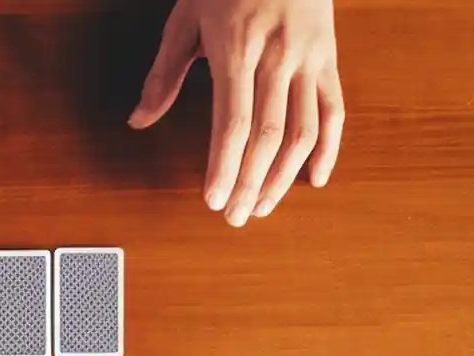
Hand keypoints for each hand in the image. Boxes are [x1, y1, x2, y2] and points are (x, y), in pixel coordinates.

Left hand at [129, 0, 343, 226]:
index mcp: (237, 49)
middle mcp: (278, 58)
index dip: (224, 166)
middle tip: (235, 218)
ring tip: (262, 206)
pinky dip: (328, 149)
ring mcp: (308, 59)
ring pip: (303, 130)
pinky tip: (314, 179)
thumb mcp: (186, 17)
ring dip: (283, 176)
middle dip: (250, 182)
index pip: (232, 122)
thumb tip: (139, 120)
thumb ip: (164, 74)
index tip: (213, 200)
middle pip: (267, 135)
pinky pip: (334, 111)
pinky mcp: (329, 59)